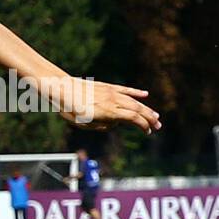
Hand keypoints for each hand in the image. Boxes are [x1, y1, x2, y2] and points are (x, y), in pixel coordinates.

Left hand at [37, 76, 160, 133]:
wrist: (61, 88)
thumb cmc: (68, 109)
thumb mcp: (82, 124)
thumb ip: (101, 126)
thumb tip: (115, 124)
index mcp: (107, 112)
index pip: (132, 118)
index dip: (143, 125)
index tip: (148, 131)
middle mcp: (112, 101)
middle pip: (137, 109)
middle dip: (149, 118)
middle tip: (158, 126)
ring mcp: (111, 92)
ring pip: (133, 100)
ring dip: (146, 108)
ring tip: (155, 114)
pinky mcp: (106, 86)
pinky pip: (124, 90)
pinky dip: (136, 92)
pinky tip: (145, 94)